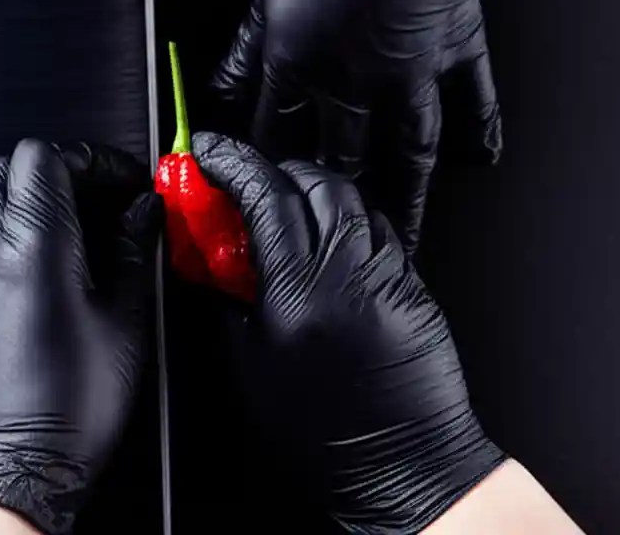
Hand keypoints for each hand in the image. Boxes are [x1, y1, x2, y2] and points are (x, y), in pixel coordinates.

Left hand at [0, 140, 160, 534]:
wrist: (18, 461)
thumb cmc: (71, 403)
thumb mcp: (128, 320)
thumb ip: (135, 251)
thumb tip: (142, 213)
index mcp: (34, 245)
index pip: (44, 156)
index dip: (91, 158)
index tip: (124, 183)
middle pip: (9, 167)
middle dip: (58, 170)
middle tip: (101, 199)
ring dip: (35, 202)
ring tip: (83, 235)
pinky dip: (17, 237)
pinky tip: (56, 271)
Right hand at [193, 132, 504, 532]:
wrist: (402, 465)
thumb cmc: (325, 434)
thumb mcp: (252, 364)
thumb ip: (230, 298)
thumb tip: (213, 254)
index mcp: (298, 292)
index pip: (263, 195)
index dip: (229, 163)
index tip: (206, 153)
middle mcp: (349, 271)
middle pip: (312, 181)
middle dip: (273, 171)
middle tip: (244, 187)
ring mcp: (387, 273)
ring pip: (349, 200)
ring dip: (312, 194)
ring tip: (286, 218)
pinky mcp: (413, 284)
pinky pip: (377, 231)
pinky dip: (346, 225)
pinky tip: (327, 250)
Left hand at [211, 0, 515, 252]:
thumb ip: (245, 52)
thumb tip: (220, 93)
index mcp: (299, 63)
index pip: (271, 137)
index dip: (260, 174)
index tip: (259, 203)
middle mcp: (356, 80)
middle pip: (339, 160)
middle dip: (332, 207)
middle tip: (332, 243)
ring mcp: (412, 72)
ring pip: (408, 154)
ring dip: (404, 201)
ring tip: (404, 240)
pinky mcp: (457, 51)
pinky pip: (475, 105)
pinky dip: (481, 135)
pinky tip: (480, 163)